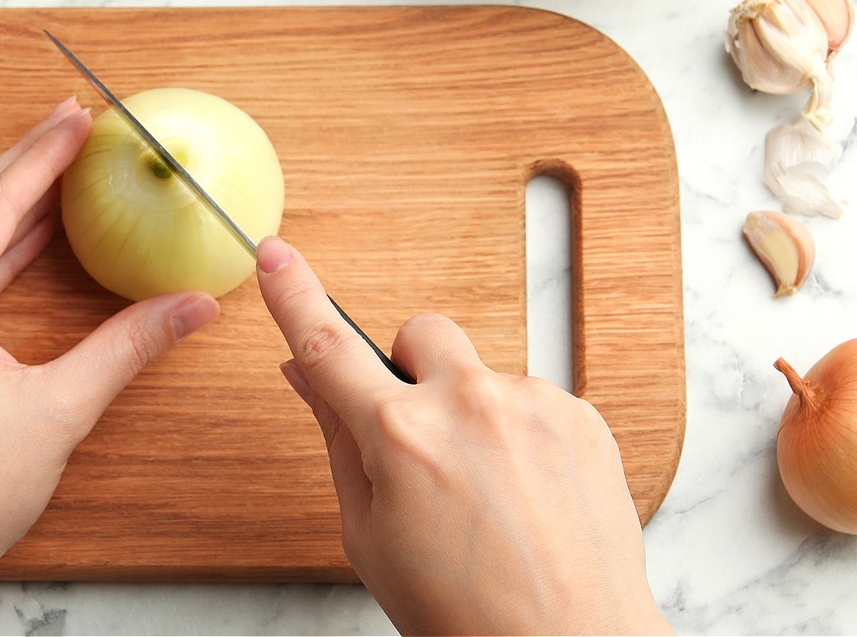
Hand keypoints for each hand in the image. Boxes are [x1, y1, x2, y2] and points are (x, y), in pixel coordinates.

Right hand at [255, 237, 670, 635]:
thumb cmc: (465, 611)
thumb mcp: (370, 537)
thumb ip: (340, 442)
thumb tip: (308, 376)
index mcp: (400, 437)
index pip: (328, 347)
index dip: (293, 295)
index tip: (274, 254)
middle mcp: (468, 404)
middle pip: (420, 334)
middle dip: (412, 370)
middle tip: (421, 437)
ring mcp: (533, 404)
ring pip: (482, 375)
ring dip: (475, 414)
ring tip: (491, 497)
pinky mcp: (582, 416)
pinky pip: (532, 401)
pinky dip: (523, 437)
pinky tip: (528, 497)